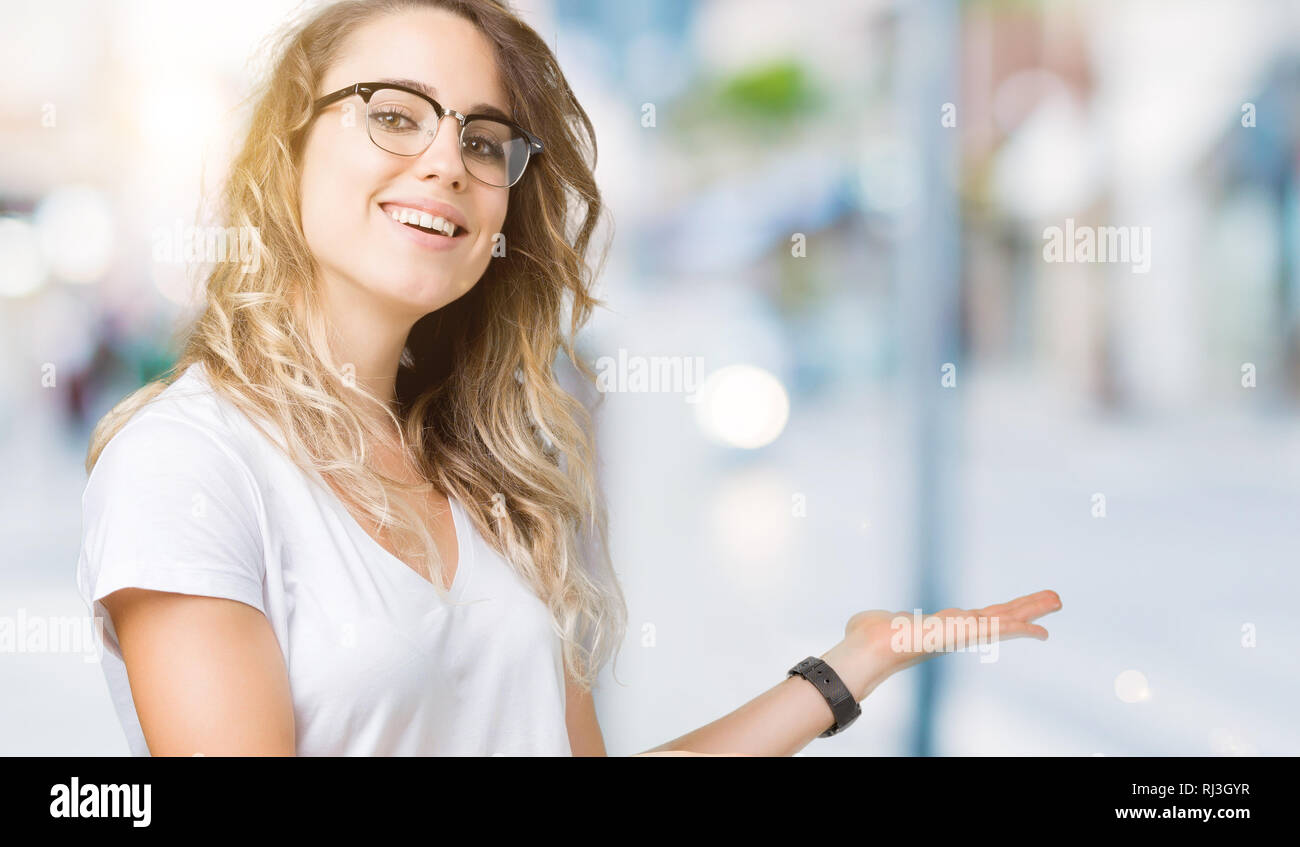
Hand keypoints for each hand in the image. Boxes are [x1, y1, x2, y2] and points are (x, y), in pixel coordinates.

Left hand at [827, 589, 1062, 698]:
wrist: (867, 647)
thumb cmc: (865, 638)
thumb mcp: (877, 622)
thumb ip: (881, 621)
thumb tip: (869, 623)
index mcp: (941, 627)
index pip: (977, 617)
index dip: (999, 614)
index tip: (1017, 611)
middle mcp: (956, 630)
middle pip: (999, 616)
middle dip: (1027, 608)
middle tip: (1055, 599)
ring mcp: (960, 633)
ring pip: (1003, 619)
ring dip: (1032, 610)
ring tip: (1057, 600)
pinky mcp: (960, 634)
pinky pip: (995, 629)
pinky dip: (1019, 628)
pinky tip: (1041, 629)